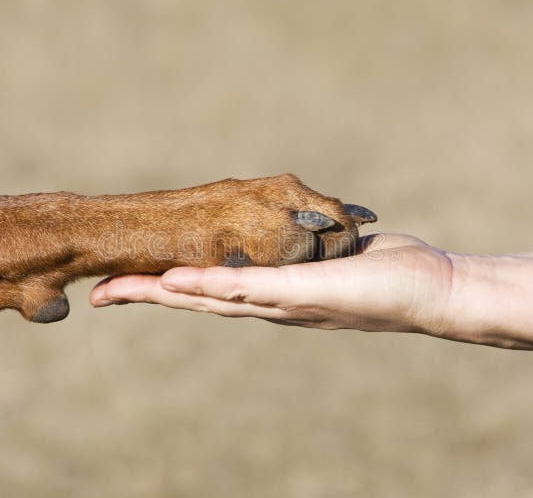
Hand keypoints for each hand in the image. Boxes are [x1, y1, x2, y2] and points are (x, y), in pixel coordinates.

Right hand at [90, 233, 456, 334]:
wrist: (431, 292)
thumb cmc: (390, 272)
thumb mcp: (337, 251)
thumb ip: (311, 245)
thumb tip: (304, 228)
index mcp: (277, 293)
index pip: (214, 291)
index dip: (172, 286)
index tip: (134, 279)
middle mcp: (272, 304)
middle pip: (199, 302)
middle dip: (149, 297)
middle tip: (101, 294)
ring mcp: (284, 302)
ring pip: (211, 299)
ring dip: (164, 294)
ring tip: (119, 289)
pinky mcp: (301, 293)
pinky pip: (246, 288)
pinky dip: (207, 287)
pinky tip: (174, 284)